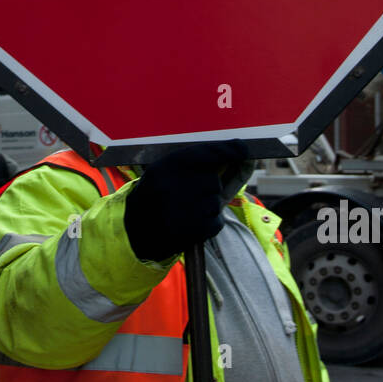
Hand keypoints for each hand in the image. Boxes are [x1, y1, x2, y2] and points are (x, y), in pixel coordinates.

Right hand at [123, 141, 247, 261]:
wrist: (136, 230)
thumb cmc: (160, 195)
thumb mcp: (171, 172)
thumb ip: (207, 164)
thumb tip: (246, 157)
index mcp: (167, 165)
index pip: (206, 152)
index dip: (228, 150)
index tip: (243, 150)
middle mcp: (173, 185)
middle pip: (213, 181)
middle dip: (209, 188)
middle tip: (191, 195)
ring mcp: (181, 209)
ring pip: (216, 202)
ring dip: (208, 207)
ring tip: (187, 210)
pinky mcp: (189, 231)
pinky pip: (216, 222)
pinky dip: (209, 224)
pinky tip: (192, 223)